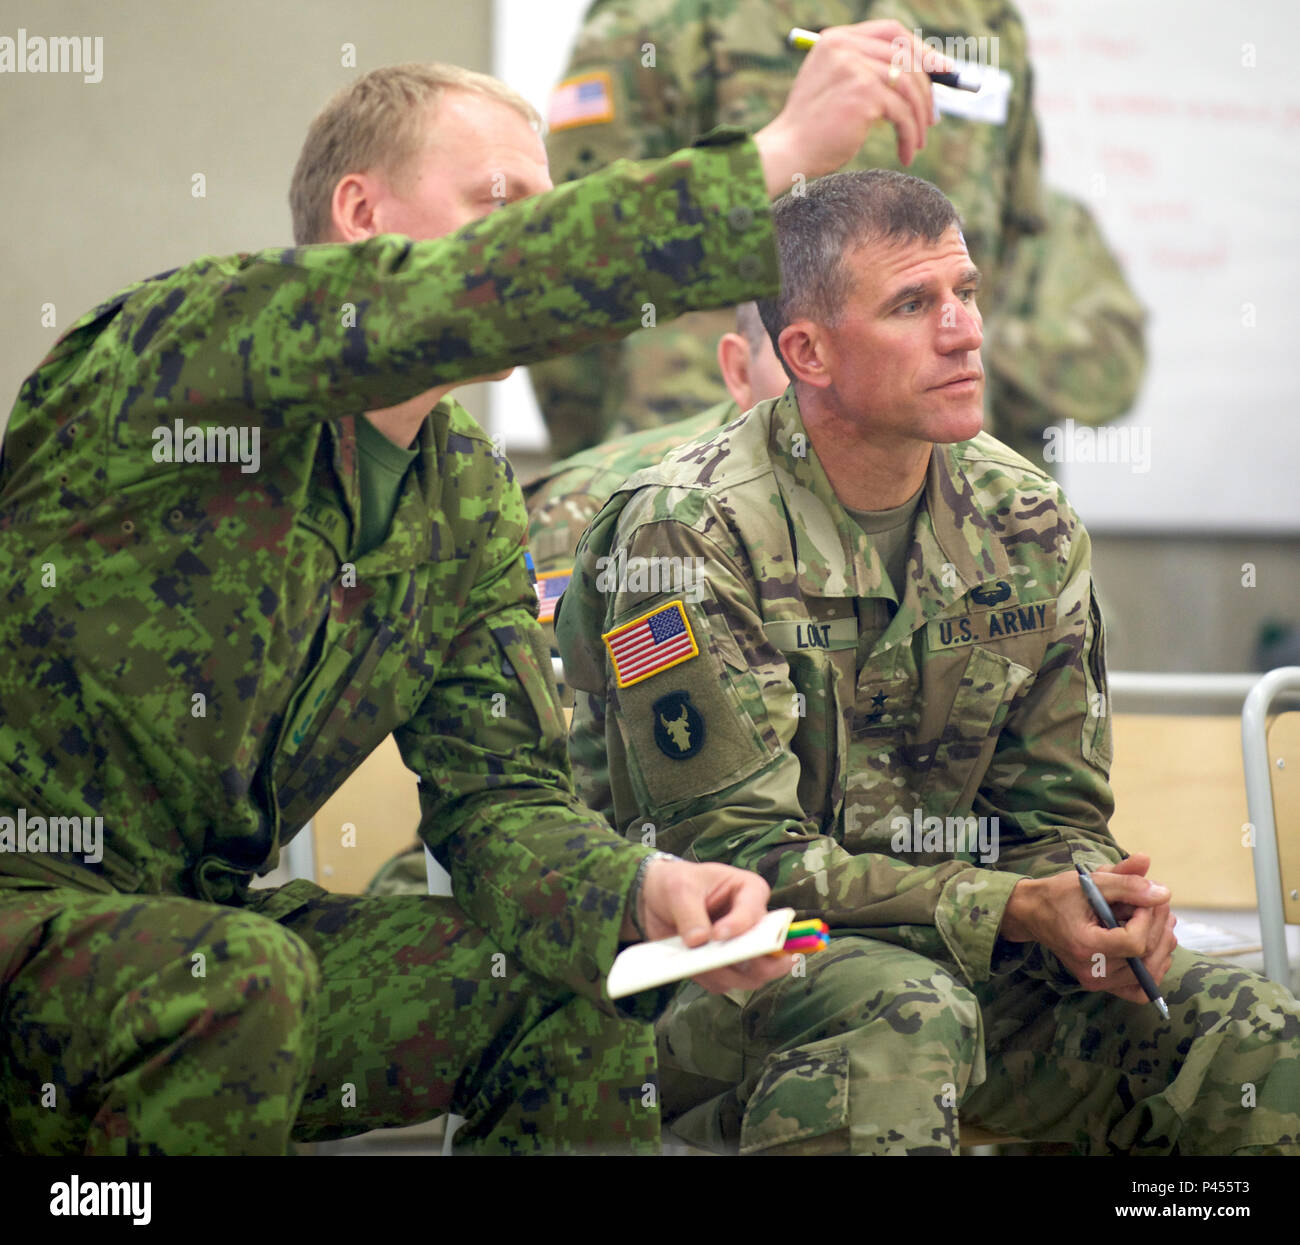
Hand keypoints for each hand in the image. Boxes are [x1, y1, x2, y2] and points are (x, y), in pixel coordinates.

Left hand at [628, 857, 796, 993]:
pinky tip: (687, 967)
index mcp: (751, 892)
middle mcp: (753, 924)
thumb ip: (689, 913)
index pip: (753, 912)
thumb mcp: (679, 888)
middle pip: (768, 953)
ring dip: (721, 974)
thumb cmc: (678, 882)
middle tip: (723, 962)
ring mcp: (741, 949)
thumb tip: (698, 942)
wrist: (660, 900)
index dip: (738, 926)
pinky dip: (706, 979)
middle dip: (752, 963)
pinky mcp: (724, 968)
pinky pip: (721, 983)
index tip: (717, 935)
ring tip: (693, 963)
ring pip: (747, 976)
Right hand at [753, 20, 949, 195]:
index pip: (892, 31)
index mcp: (836, 39)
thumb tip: (920, 74)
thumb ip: (866, 72)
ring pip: (909, 86)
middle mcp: (846, 46)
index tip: (941, 69)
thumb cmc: (811, 130)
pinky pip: (903, 112)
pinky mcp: (864, 92)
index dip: (921, 49)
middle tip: (932, 118)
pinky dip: (910, 135)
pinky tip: (906, 153)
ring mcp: (855, 67)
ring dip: (919, 118)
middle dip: (927, 89)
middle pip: (907, 57)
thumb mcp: (835, 88)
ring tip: (917, 142)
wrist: (787, 152)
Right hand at [1000, 854, 1177, 1003]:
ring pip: (1149, 973)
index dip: (1148, 919)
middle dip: (1159, 926)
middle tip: (1157, 903)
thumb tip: (1164, 893)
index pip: (1135, 942)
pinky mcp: (1100, 984)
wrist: (1032, 913)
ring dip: (1161, 945)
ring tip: (1159, 920)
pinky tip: (1151, 949)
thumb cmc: (1058, 894)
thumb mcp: (1090, 881)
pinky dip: (1152, 970)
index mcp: (1084, 945)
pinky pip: (1137, 990)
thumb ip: (1127, 884)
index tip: (1144, 899)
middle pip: (1146, 957)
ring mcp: (1096, 981)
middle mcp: (1091, 970)